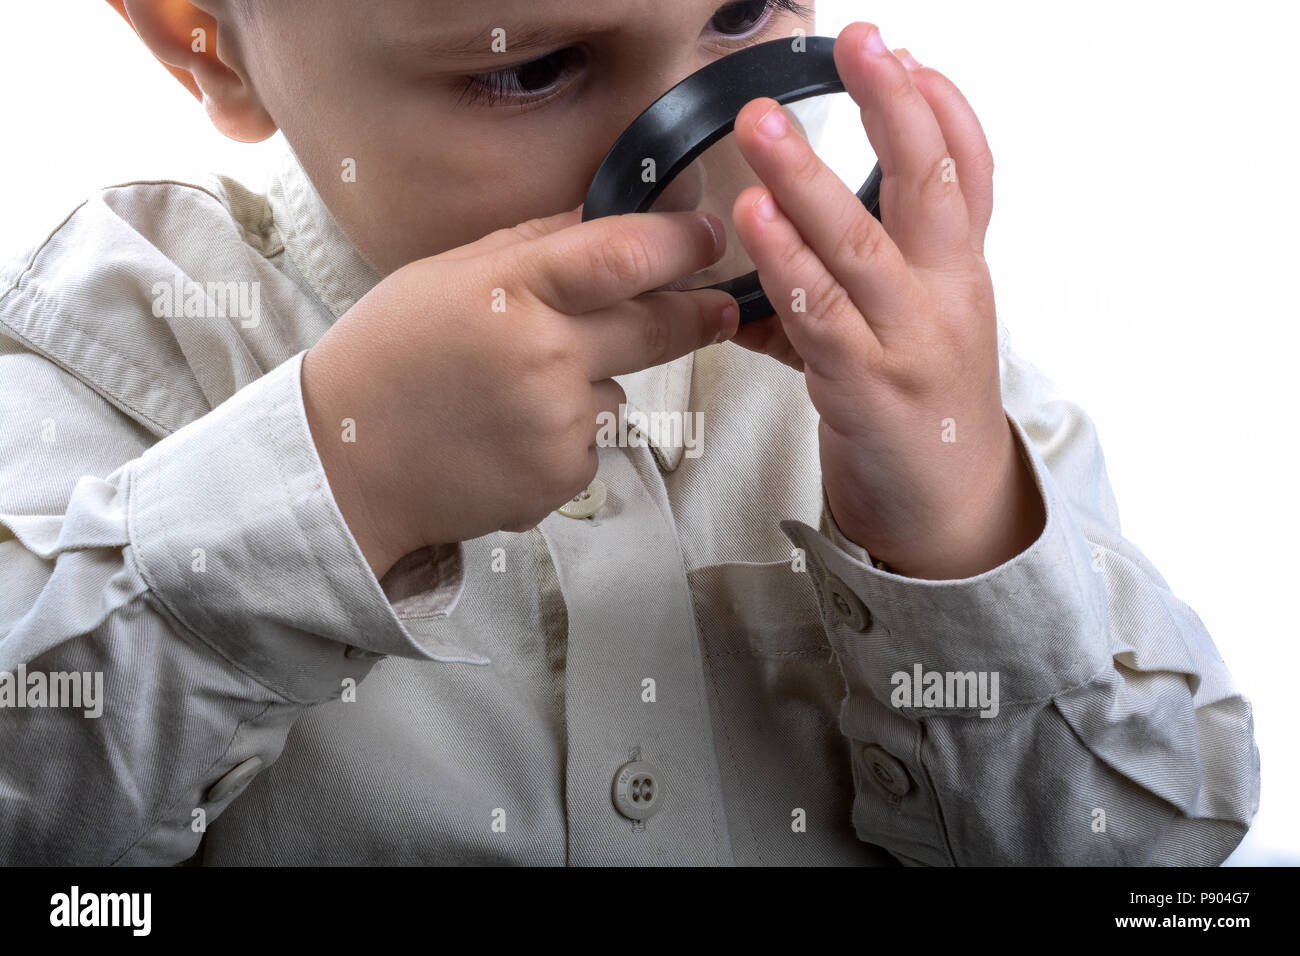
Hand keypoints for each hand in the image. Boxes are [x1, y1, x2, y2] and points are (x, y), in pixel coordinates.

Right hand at [301, 207, 737, 578]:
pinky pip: (593, 441)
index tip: (708, 236)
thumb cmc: (389, 357)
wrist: (347, 464)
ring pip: (618, 391)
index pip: (624, 254)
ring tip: (512, 395)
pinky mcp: (563, 476)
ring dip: (592, 384)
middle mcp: (546, 357)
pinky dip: (567, 434)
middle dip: (696, 312)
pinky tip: (508, 435)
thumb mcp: (446, 275)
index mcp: (511, 291)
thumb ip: (532, 244)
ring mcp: (559, 424)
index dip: (681, 242)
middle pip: (656, 325)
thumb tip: (608, 218)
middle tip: (718, 305)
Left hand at [728, 22, 1043, 579]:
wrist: (949, 513)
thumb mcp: (904, 330)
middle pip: (930, 187)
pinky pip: (819, 317)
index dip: (944, 109)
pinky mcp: (868, 388)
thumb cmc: (921, 413)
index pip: (971, 175)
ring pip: (864, 246)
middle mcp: (946, 298)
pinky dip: (784, 265)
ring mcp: (910, 343)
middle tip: (861, 44)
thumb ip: (848, 279)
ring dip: (812, 181)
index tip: (908, 54)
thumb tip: (780, 236)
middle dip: (895, 108)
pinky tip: (753, 223)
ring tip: (766, 126)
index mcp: (960, 275)